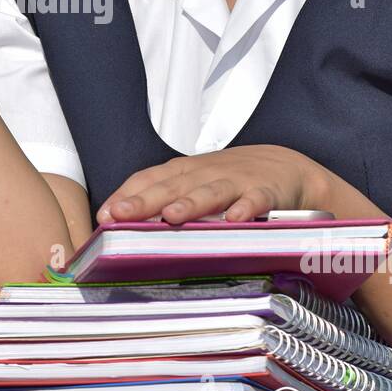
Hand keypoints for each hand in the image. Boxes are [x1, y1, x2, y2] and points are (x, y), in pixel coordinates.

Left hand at [95, 145, 328, 224]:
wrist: (286, 166)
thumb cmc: (232, 179)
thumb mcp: (194, 182)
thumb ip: (163, 198)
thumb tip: (121, 224)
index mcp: (185, 172)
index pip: (149, 179)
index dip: (126, 195)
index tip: (105, 215)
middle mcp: (206, 173)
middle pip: (173, 186)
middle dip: (146, 201)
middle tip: (122, 215)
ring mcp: (236, 181)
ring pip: (210, 191)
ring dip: (191, 203)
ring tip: (172, 216)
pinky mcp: (266, 191)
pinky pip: (256, 200)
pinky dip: (247, 208)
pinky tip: (236, 219)